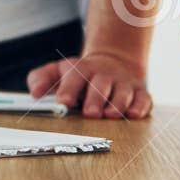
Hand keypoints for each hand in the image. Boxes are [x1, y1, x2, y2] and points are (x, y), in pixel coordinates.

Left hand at [26, 52, 151, 118]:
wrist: (112, 63)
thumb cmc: (79, 75)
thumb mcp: (57, 72)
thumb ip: (40, 79)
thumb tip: (35, 93)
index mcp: (82, 69)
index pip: (75, 75)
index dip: (68, 88)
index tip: (63, 101)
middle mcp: (104, 74)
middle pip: (100, 84)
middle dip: (95, 98)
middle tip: (90, 113)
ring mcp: (123, 83)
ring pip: (123, 92)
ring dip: (117, 104)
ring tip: (109, 115)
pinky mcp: (140, 92)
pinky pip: (143, 99)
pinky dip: (139, 107)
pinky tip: (132, 114)